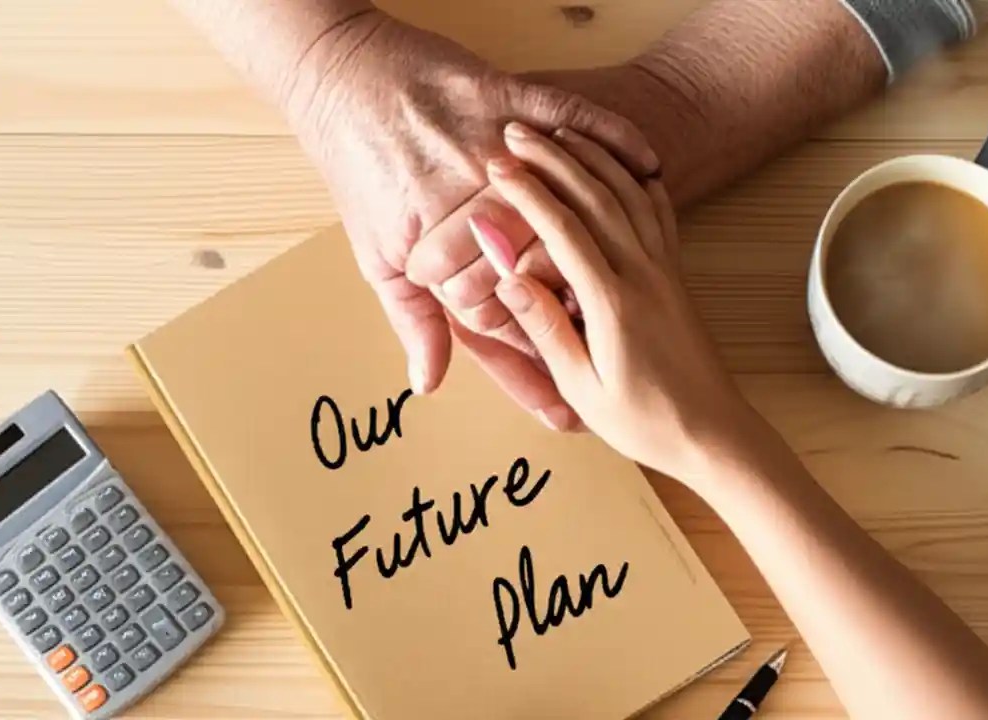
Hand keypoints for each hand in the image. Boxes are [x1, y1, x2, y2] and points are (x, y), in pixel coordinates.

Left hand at [289, 10, 656, 428]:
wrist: (342, 81)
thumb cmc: (360, 173)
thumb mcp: (377, 256)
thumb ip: (412, 321)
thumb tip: (428, 383)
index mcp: (429, 239)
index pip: (491, 305)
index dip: (510, 327)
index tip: (525, 340)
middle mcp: (462, 195)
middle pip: (535, 259)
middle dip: (549, 292)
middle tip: (564, 305)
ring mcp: (488, 143)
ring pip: (561, 199)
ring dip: (589, 224)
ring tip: (612, 250)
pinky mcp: (506, 92)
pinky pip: (571, 116)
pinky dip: (612, 136)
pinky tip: (645, 160)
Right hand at [471, 122, 755, 479]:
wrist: (713, 434)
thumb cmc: (644, 421)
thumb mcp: (582, 386)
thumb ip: (545, 327)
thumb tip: (507, 278)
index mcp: (613, 302)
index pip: (564, 230)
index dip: (527, 193)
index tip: (496, 166)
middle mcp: (643, 274)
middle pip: (596, 197)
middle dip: (553, 158)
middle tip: (516, 132)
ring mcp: (665, 270)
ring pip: (628, 195)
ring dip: (592, 158)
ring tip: (559, 132)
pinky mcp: (676, 275)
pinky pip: (659, 214)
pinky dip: (637, 181)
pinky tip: (624, 165)